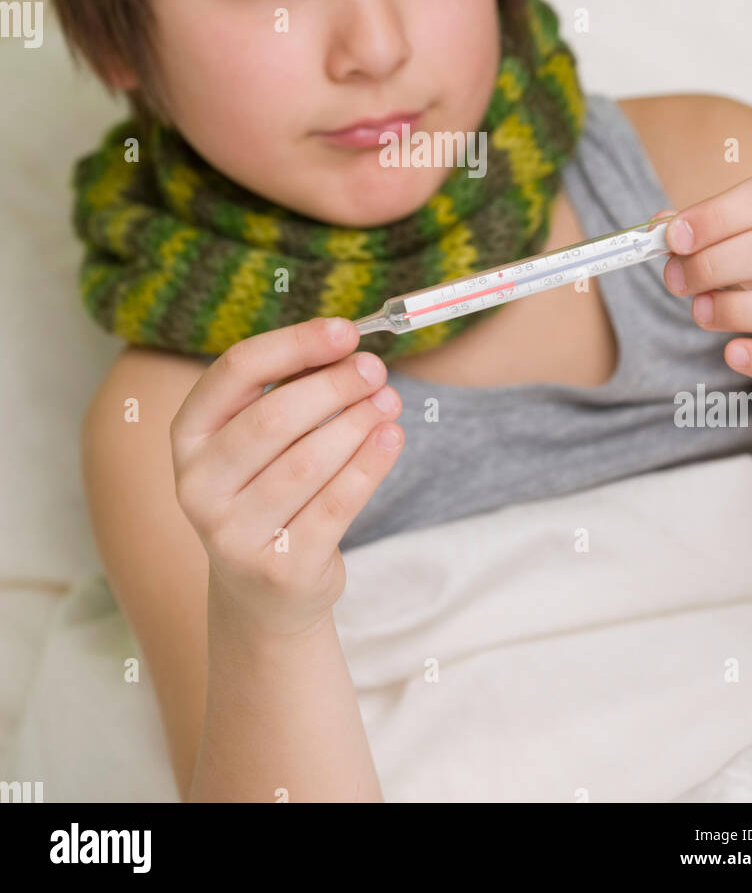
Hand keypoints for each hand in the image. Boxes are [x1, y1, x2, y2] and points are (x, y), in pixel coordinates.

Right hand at [170, 317, 403, 638]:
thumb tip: (348, 349)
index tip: (346, 331)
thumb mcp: (261, 439)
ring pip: (307, 462)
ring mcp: (232, 533)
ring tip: (389, 400)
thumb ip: (293, 390)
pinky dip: (369, 466)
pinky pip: (334, 506)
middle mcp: (198, 484)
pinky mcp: (277, 568)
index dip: (295, 343)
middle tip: (375, 369)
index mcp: (188, 435)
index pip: (237, 370)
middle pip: (273, 417)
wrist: (263, 591)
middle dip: (334, 385)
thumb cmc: (268, 488)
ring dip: (357, 423)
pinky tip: (391, 437)